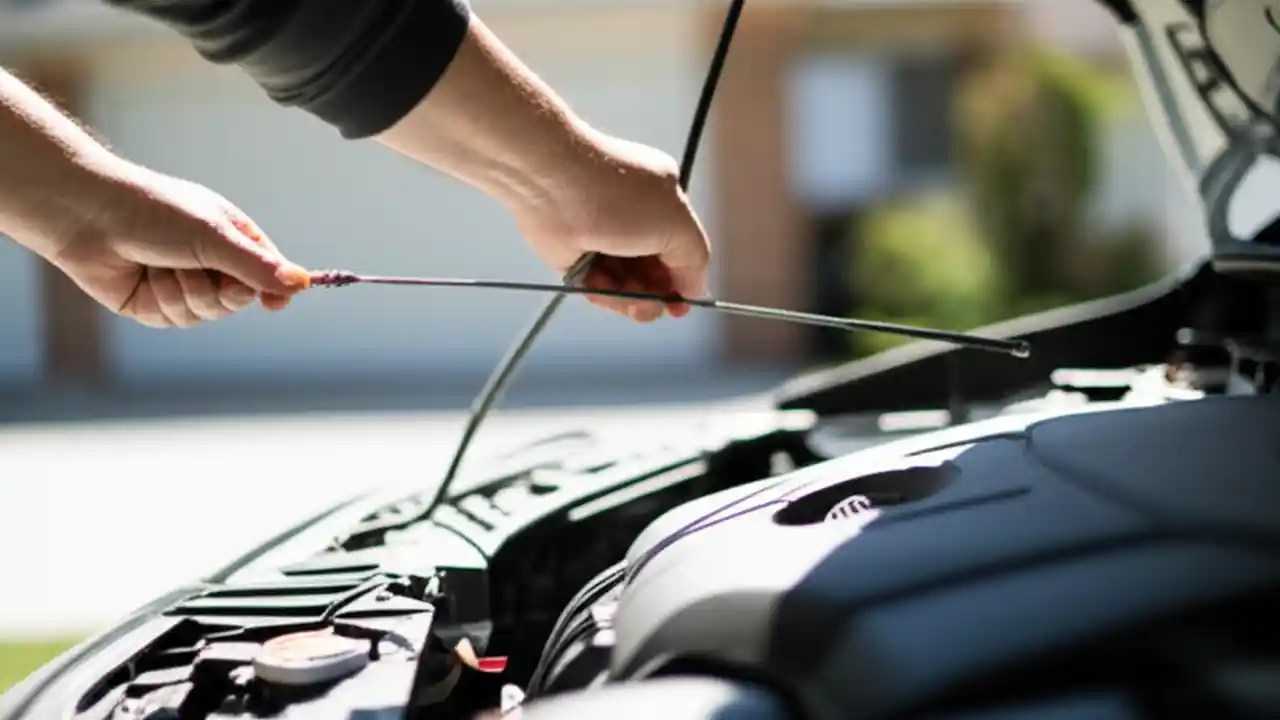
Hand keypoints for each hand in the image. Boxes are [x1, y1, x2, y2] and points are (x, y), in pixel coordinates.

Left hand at [43, 164, 309, 328]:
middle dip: (216, 289)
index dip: (274, 290)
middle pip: (237, 300)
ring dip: (184, 292)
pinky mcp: (156, 306)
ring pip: (206, 313)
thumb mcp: (214, 236)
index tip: (275, 304)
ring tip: (161, 264)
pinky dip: (163, 300)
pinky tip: (146, 277)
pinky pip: (176, 319)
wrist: (89, 216)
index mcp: (232, 238)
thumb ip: (257, 265)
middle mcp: (211, 262)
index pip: (268, 272)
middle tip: (196, 266)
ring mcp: (184, 286)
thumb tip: (302, 283)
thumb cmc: (153, 212)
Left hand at [510, 130, 709, 322]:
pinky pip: (598, 287)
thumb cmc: (617, 196)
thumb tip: (696, 289)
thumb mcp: (677, 224)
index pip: (681, 247)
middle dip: (658, 293)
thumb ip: (695, 259)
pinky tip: (606, 291)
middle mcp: (633, 218)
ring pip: (627, 283)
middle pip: (654, 271)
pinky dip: (605, 295)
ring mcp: (603, 238)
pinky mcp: (575, 256)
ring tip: (632, 301)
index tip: (683, 305)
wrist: (551, 186)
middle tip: (659, 307)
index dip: (684, 279)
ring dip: (633, 298)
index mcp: (663, 199)